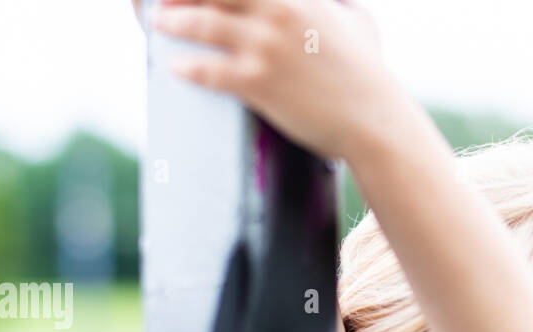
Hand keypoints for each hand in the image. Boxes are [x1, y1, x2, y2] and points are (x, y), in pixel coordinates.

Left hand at [151, 0, 392, 162]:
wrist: (372, 119)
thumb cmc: (368, 73)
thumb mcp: (358, 22)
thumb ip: (338, 5)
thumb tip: (337, 3)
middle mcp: (277, 13)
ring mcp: (265, 48)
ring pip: (203, 24)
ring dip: (174, 22)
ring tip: (160, 23)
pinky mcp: (258, 84)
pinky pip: (210, 71)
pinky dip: (188, 67)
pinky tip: (175, 67)